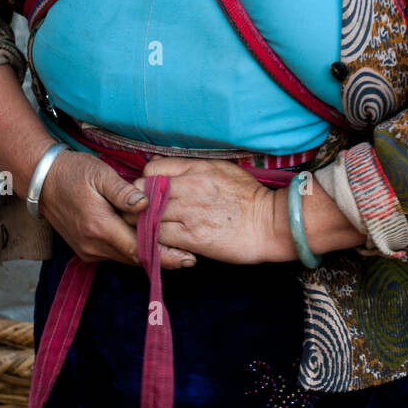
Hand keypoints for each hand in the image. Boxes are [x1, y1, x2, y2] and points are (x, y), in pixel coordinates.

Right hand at [37, 148, 195, 269]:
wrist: (42, 180)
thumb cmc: (73, 172)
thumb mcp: (100, 174)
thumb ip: (123, 191)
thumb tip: (146, 205)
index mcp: (99, 227)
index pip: (138, 248)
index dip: (164, 255)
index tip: (188, 258)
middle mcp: (93, 245)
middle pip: (135, 258)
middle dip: (163, 258)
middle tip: (190, 257)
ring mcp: (88, 250)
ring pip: (126, 258)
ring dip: (149, 256)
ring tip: (177, 253)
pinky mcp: (86, 249)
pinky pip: (116, 254)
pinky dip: (134, 251)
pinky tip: (150, 244)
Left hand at [137, 158, 279, 265]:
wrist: (270, 223)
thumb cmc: (249, 196)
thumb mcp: (222, 169)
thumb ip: (191, 167)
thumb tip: (163, 165)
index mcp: (196, 169)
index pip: (151, 171)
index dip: (146, 183)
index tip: (151, 193)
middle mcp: (189, 188)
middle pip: (142, 193)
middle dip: (138, 204)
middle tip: (142, 213)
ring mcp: (189, 213)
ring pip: (146, 217)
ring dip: (143, 224)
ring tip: (148, 229)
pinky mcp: (192, 237)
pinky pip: (159, 237)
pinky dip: (156, 240)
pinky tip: (162, 242)